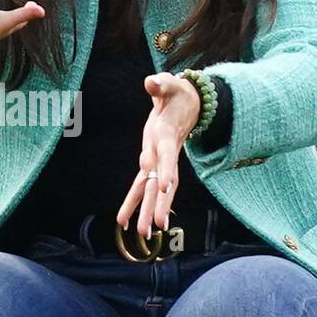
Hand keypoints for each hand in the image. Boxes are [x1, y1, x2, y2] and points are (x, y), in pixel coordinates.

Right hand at [0, 1, 44, 55]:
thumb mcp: (8, 19)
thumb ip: (24, 14)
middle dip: (15, 15)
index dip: (27, 14)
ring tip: (1, 6)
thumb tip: (42, 11)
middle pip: (9, 22)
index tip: (32, 4)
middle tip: (20, 6)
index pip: (20, 22)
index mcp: (6, 27)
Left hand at [116, 74, 200, 237]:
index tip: (167, 187)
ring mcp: (159, 160)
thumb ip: (160, 84)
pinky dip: (136, 202)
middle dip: (158, 204)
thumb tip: (150, 82)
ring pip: (153, 189)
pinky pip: (144, 185)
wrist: (188, 102)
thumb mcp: (169, 84)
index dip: (167, 170)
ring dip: (149, 211)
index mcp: (166, 136)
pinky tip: (127, 222)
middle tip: (154, 227)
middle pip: (161, 182)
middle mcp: (164, 153)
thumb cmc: (176, 92)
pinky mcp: (153, 162)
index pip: (167, 156)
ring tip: (143, 234)